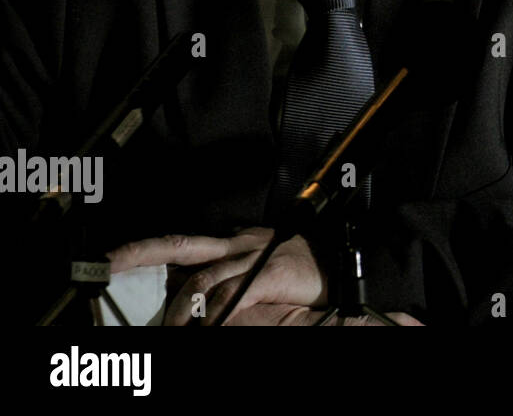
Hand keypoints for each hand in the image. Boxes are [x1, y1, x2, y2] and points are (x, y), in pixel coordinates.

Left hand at [108, 228, 421, 324]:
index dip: (145, 249)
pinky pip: (236, 295)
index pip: (181, 243)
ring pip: (205, 278)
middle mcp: (238, 243)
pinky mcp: (271, 274)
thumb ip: (232, 275)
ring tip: (173, 330)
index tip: (112, 258)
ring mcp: (254, 256)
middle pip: (180, 244)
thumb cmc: (305, 271)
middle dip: (141, 253)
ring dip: (184, 307)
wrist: (344, 263)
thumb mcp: (262, 269)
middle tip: (109, 263)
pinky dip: (219, 313)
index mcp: (234, 241)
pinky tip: (210, 326)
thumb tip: (200, 295)